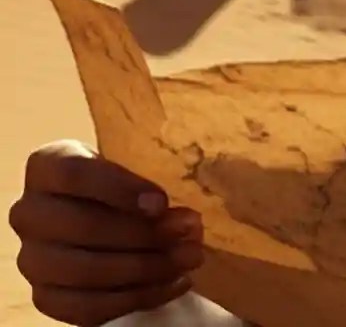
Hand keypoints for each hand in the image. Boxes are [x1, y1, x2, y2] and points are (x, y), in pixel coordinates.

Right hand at [8, 140, 204, 325]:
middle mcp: (29, 214)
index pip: (74, 173)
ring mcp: (32, 259)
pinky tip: (177, 282)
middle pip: (83, 226)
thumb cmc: (124, 186)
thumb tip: (182, 220)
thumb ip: (154, 185)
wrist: (103, 217)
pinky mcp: (46, 297)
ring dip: (147, 267)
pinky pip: (90, 305)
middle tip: (189, 232)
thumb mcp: (135, 170)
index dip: (120, 188)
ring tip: (188, 257)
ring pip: (86, 271)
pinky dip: (140, 296)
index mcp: (46, 167)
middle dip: (144, 233)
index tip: (162, 202)